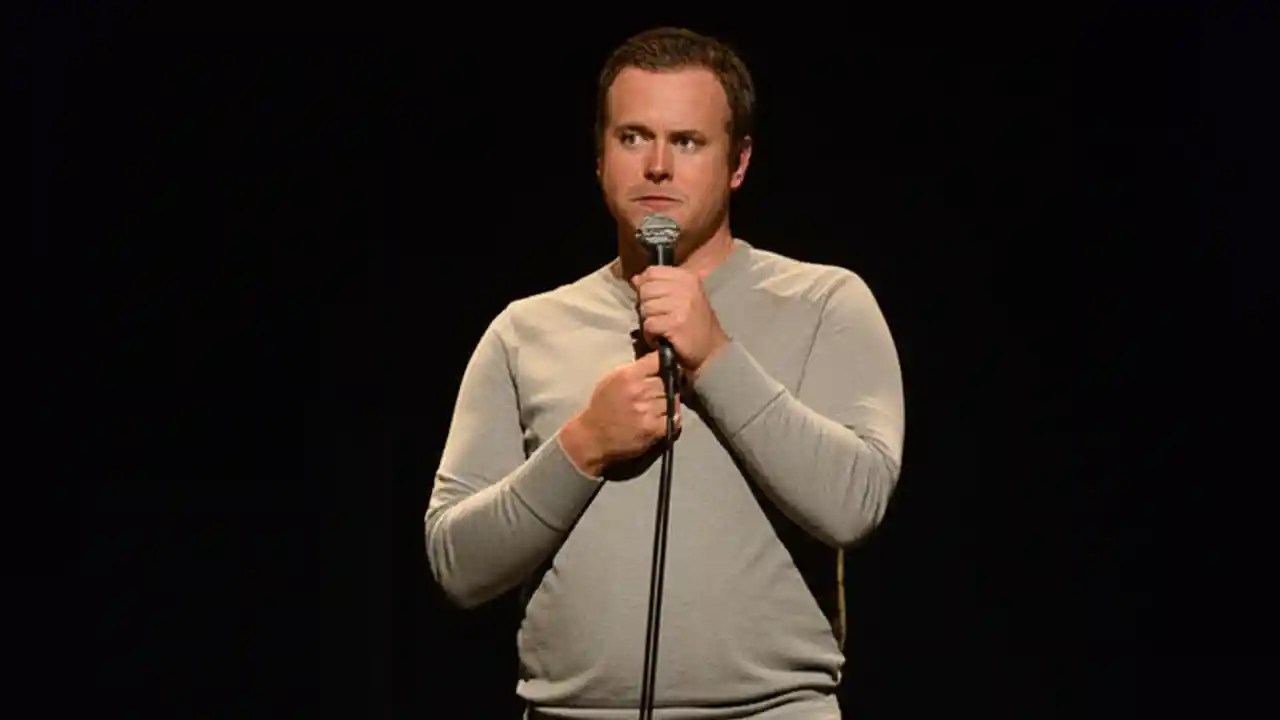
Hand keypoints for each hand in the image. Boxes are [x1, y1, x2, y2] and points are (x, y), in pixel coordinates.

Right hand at [560, 351, 680, 475]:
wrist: (592, 436)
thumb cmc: (601, 406)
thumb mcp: (611, 380)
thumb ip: (634, 371)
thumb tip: (656, 362)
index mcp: (628, 375)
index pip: (658, 360)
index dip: (664, 364)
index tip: (663, 370)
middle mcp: (639, 391)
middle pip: (667, 382)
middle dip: (664, 387)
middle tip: (658, 394)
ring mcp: (647, 410)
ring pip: (672, 400)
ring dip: (668, 404)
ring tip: (658, 408)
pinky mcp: (653, 429)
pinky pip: (674, 419)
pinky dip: (672, 419)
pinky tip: (663, 420)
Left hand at [632, 265, 728, 375]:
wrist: (712, 350)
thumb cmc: (695, 324)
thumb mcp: (682, 298)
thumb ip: (658, 286)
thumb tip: (635, 279)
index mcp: (688, 278)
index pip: (652, 272)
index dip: (645, 286)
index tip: (653, 300)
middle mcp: (686, 289)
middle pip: (646, 290)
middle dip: (646, 306)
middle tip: (660, 318)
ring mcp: (682, 306)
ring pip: (645, 308)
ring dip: (649, 322)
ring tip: (663, 329)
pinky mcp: (676, 324)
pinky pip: (649, 324)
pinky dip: (650, 335)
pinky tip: (662, 338)